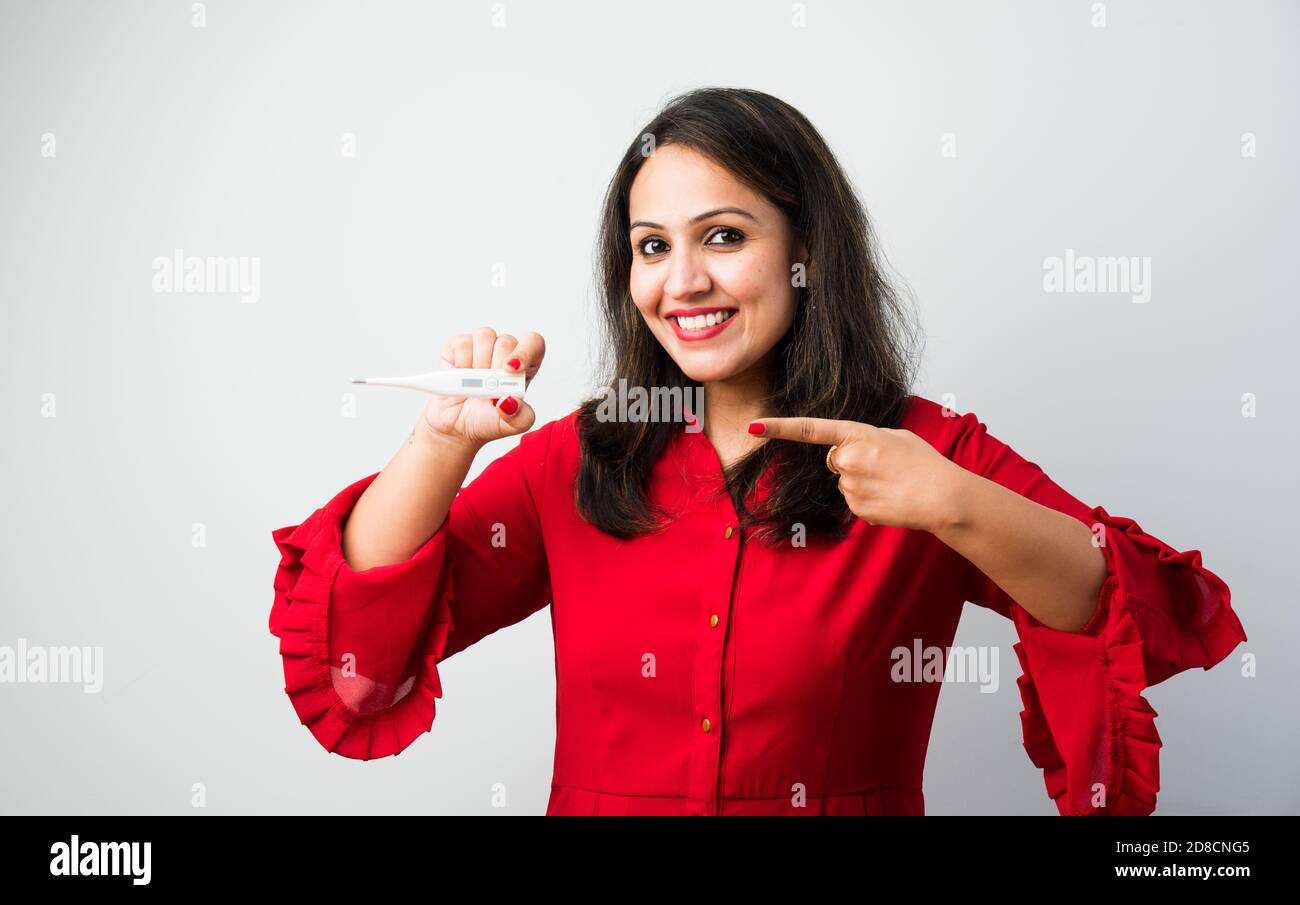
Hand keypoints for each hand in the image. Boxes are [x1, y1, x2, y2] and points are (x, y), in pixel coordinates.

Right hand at [420, 327, 544, 449]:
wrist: (456, 427)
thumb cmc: (487, 421)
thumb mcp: (511, 428)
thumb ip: (521, 417)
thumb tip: (510, 401)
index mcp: (524, 368)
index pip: (534, 343)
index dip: (525, 351)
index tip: (510, 369)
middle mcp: (504, 353)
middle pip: (507, 342)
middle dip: (495, 369)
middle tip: (489, 389)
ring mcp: (482, 348)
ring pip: (485, 336)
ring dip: (477, 365)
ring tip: (474, 384)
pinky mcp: (459, 347)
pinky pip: (462, 343)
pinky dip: (460, 363)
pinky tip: (461, 377)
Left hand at [749, 416, 966, 532]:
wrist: (942, 496)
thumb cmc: (925, 463)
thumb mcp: (896, 437)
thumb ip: (868, 439)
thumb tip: (849, 452)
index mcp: (858, 434)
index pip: (810, 429)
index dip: (780, 428)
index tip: (755, 427)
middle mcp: (848, 459)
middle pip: (836, 460)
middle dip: (854, 462)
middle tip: (885, 466)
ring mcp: (849, 486)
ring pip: (845, 482)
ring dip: (863, 483)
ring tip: (892, 483)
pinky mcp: (855, 509)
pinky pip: (853, 502)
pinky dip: (869, 500)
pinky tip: (890, 498)